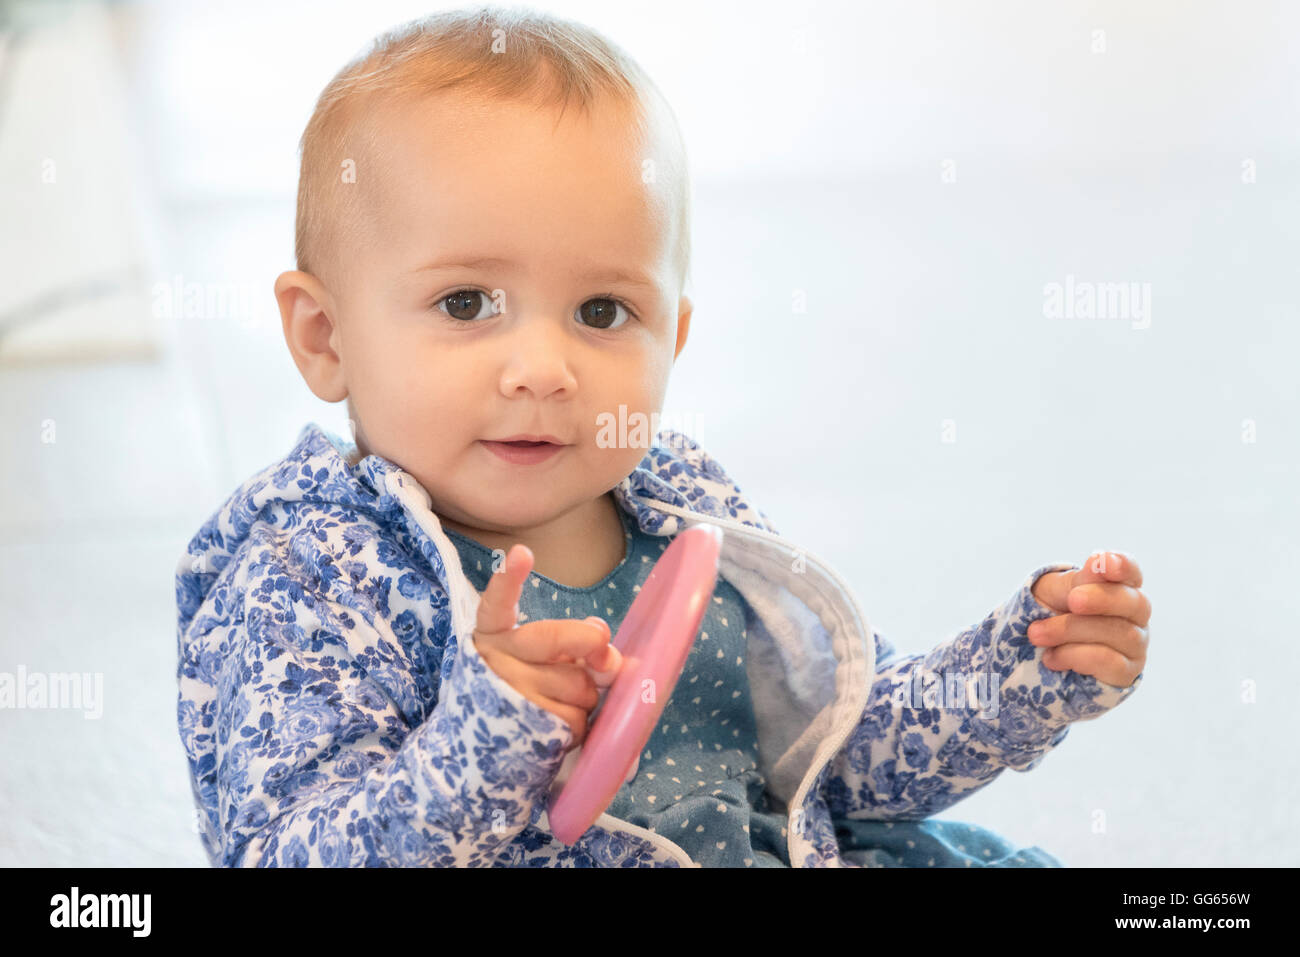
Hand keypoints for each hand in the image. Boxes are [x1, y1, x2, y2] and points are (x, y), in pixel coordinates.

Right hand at [472, 543, 622, 746]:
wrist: (476, 755)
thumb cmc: (513, 692)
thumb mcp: (530, 657)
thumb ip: (567, 641)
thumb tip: (607, 646)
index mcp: (492, 635)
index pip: (496, 603)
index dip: (509, 579)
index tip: (522, 553)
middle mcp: (496, 661)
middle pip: (558, 638)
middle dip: (592, 645)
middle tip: (602, 657)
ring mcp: (511, 697)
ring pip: (580, 687)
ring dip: (585, 697)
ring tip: (559, 703)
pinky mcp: (529, 730)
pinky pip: (579, 721)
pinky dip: (579, 726)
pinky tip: (555, 729)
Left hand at [1027, 551, 1149, 687]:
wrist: (1032, 656)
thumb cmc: (1050, 615)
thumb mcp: (1054, 593)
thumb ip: (1077, 580)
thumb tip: (1099, 562)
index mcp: (1119, 588)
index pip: (1131, 572)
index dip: (1122, 566)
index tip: (1102, 561)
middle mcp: (1134, 616)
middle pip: (1133, 602)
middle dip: (1100, 599)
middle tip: (1073, 600)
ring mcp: (1134, 647)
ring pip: (1119, 633)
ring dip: (1072, 631)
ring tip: (1037, 633)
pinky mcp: (1125, 674)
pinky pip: (1110, 663)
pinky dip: (1076, 656)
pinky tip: (1051, 657)